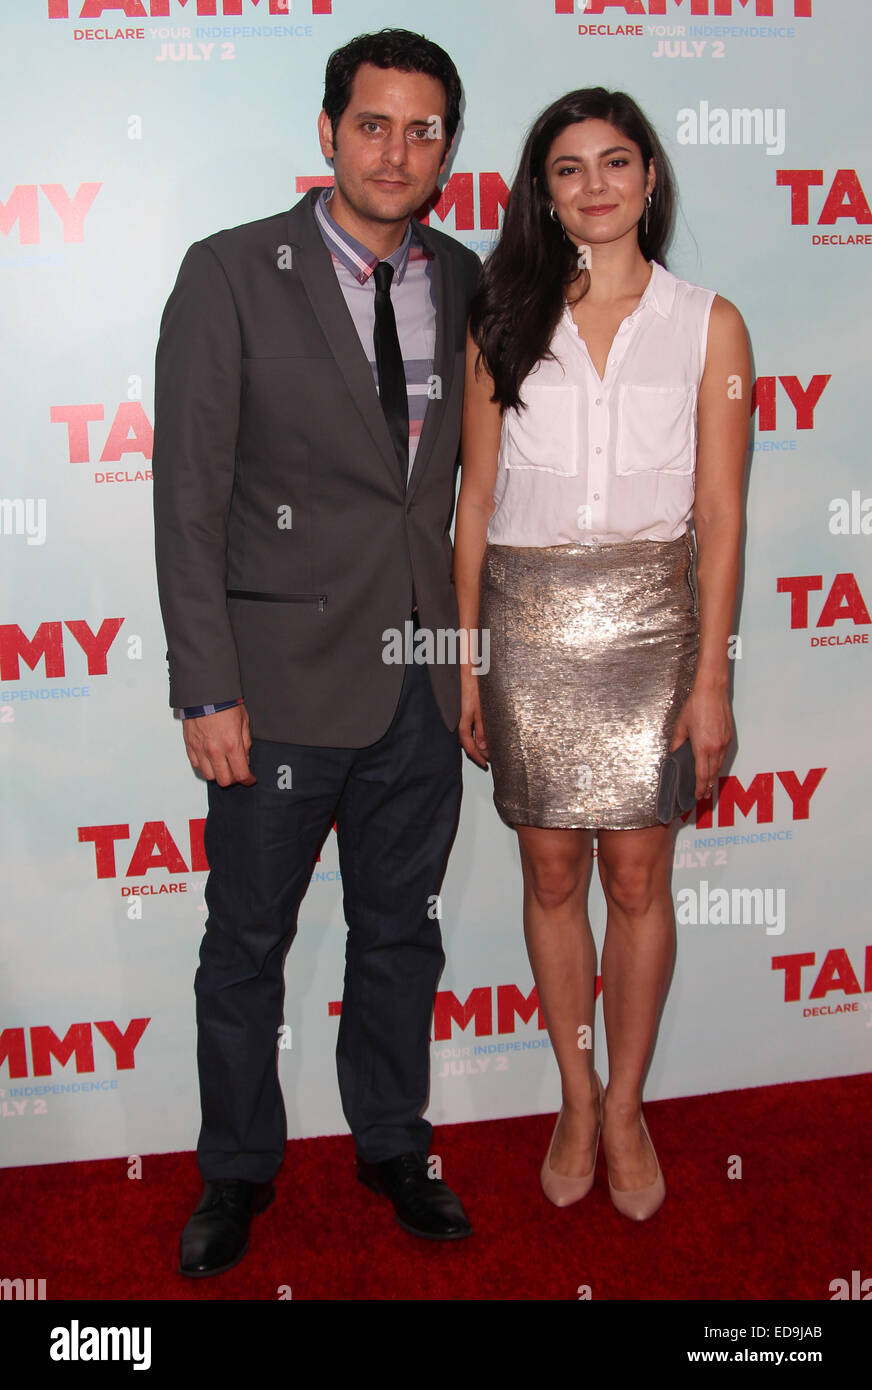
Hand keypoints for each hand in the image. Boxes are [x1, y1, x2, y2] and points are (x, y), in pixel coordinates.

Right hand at [182, 703, 254, 786]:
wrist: (204, 692)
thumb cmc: (224, 703)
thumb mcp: (243, 721)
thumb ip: (245, 743)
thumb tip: (245, 758)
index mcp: (232, 744)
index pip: (241, 774)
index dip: (247, 780)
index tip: (249, 779)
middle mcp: (215, 750)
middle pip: (224, 780)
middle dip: (233, 779)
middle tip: (236, 772)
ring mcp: (200, 749)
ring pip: (209, 776)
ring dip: (218, 774)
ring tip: (223, 765)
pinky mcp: (190, 745)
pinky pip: (197, 765)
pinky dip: (205, 766)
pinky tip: (211, 759)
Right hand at [458, 667, 489, 768]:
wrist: (470, 667)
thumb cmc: (476, 683)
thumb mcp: (483, 708)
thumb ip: (482, 727)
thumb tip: (483, 745)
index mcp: (465, 718)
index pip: (468, 744)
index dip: (476, 756)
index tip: (484, 764)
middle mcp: (462, 717)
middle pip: (467, 741)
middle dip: (478, 752)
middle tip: (489, 759)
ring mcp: (463, 713)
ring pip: (468, 733)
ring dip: (478, 742)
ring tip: (489, 749)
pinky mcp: (467, 708)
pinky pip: (469, 725)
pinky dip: (476, 732)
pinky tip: (485, 734)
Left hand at [670, 683, 731, 800]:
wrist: (712, 692)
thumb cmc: (696, 706)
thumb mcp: (681, 726)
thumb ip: (678, 743)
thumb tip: (674, 753)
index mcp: (702, 747)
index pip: (701, 774)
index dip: (699, 787)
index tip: (697, 795)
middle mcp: (715, 747)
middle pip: (712, 773)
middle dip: (708, 786)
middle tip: (703, 795)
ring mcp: (724, 742)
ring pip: (719, 765)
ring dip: (714, 776)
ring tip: (709, 785)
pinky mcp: (729, 737)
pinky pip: (724, 755)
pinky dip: (719, 764)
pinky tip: (714, 766)